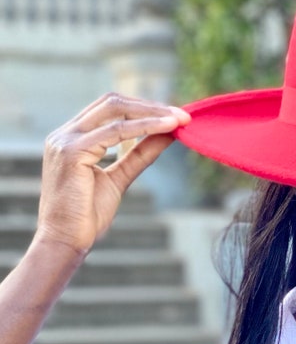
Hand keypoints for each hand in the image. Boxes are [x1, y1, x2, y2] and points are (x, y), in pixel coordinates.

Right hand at [35, 93, 190, 255]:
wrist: (66, 240)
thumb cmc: (88, 215)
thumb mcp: (120, 177)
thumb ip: (140, 154)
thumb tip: (168, 134)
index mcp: (72, 137)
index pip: (110, 109)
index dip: (144, 108)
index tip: (175, 115)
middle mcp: (64, 133)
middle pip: (113, 103)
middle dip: (151, 106)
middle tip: (184, 115)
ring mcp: (65, 140)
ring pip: (116, 112)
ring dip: (153, 114)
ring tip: (180, 119)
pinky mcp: (72, 151)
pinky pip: (116, 132)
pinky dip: (145, 128)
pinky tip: (167, 129)